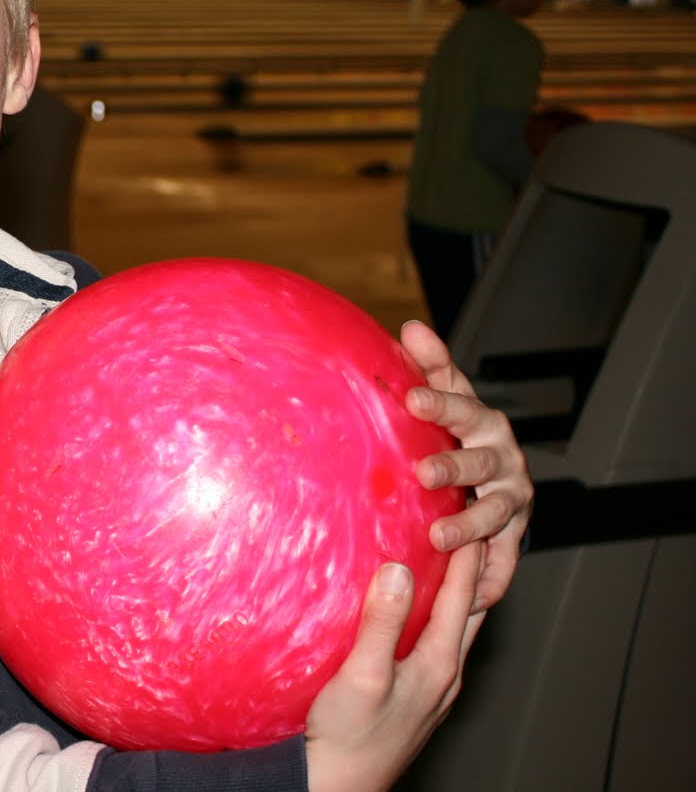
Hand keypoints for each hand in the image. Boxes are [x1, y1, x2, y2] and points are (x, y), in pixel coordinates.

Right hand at [304, 544, 483, 791]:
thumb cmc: (348, 738)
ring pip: (455, 627)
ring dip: (457, 591)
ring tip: (449, 559)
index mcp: (439, 664)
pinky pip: (435, 642)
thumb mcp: (362, 675)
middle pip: (470, 610)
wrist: (337, 787)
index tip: (471, 512)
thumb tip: (399, 568)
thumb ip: (383, 622)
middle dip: (474, 567)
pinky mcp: (413, 695)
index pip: (462, 596)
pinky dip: (435, 614)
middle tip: (471, 527)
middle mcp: (444, 674)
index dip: (468, 552)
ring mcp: (431, 688)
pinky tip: (413, 609)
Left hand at [400, 320, 533, 611]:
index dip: (439, 400)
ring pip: (494, 514)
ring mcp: (511, 501)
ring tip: (441, 539)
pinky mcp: (512, 538)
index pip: (462, 405)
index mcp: (482, 422)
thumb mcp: (445, 394)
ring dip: (470, 526)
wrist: (491, 475)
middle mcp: (503, 460)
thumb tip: (411, 327)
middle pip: (480, 462)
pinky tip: (476, 597)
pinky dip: (492, 580)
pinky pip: (504, 563)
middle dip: (455, 468)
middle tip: (424, 474)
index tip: (411, 397)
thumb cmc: (457, 428)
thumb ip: (431, 365)